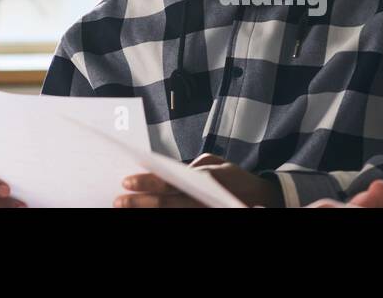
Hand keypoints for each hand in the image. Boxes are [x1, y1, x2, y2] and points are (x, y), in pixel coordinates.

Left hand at [115, 154, 283, 207]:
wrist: (264, 199)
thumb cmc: (235, 179)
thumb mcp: (217, 164)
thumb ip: (194, 166)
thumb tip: (170, 170)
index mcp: (205, 179)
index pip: (171, 182)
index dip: (147, 182)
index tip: (127, 181)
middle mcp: (202, 199)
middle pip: (166, 203)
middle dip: (140, 202)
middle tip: (119, 201)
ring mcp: (203, 212)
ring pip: (170, 214)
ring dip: (147, 212)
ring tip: (127, 208)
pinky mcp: (205, 216)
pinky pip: (179, 220)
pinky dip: (162, 217)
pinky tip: (146, 215)